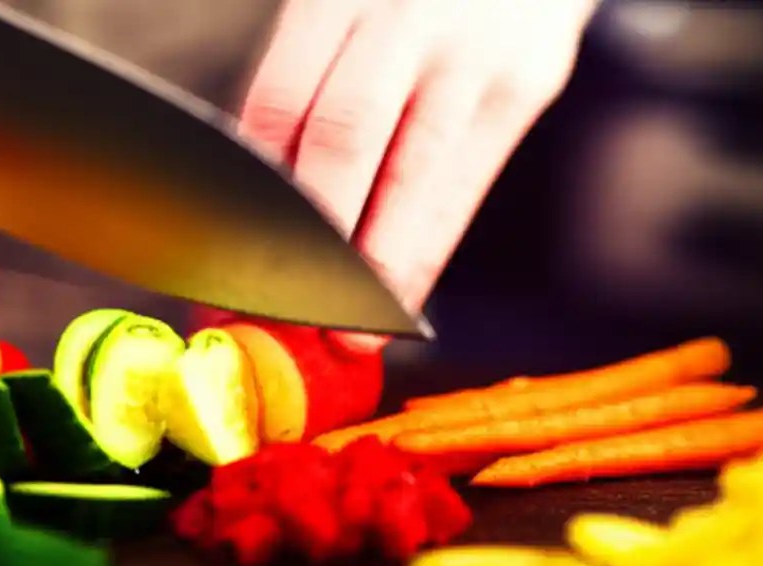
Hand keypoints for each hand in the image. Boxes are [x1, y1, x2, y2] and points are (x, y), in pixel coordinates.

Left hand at [234, 0, 600, 350]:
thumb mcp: (346, 4)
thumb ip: (309, 85)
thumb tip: (256, 212)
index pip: (281, 103)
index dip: (255, 196)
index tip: (236, 263)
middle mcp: (404, 19)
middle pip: (344, 136)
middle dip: (313, 237)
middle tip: (287, 311)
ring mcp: (472, 53)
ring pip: (416, 174)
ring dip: (379, 265)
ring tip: (351, 336)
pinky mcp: (527, 85)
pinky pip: (465, 187)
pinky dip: (428, 252)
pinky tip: (403, 300)